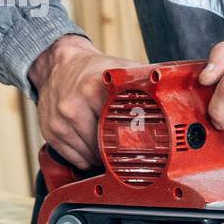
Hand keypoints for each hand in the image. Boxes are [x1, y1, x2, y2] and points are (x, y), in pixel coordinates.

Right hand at [28, 35, 132, 168]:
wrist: (56, 65)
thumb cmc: (91, 69)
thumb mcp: (119, 69)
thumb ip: (143, 82)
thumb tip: (173, 93)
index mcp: (92, 91)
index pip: (117, 129)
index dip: (132, 142)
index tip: (143, 147)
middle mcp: (72, 108)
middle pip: (103, 147)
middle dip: (118, 153)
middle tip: (130, 149)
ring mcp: (59, 123)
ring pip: (89, 157)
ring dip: (103, 157)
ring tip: (110, 146)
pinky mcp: (50, 133)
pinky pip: (74, 159)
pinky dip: (87, 158)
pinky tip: (93, 147)